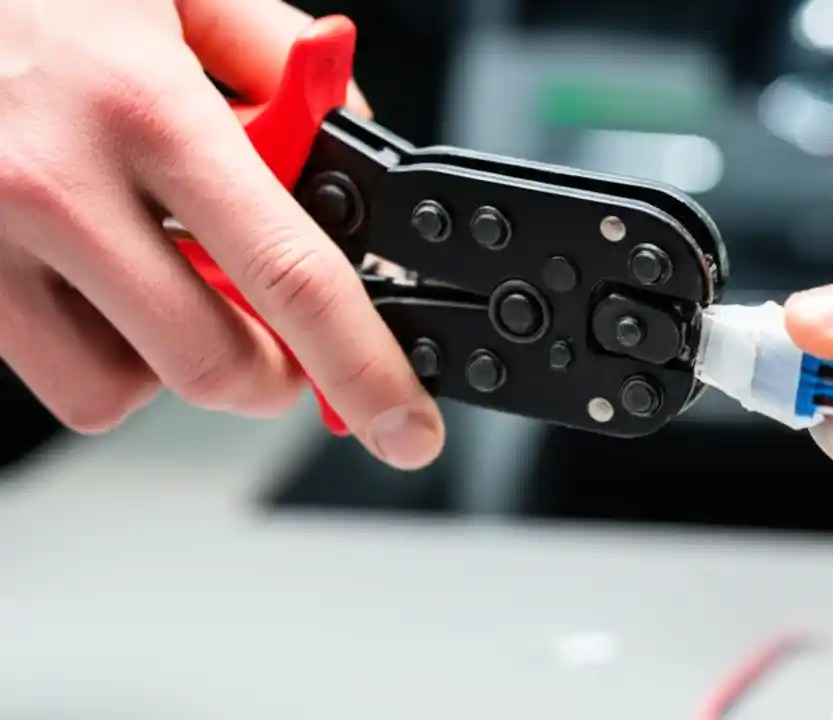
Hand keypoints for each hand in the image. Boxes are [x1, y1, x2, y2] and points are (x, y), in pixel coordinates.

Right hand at [0, 0, 442, 468]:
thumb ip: (278, 60)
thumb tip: (347, 137)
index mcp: (143, 107)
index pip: (292, 276)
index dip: (365, 368)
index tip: (406, 425)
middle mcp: (55, 186)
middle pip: (212, 364)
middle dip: (276, 371)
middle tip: (284, 333)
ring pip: (120, 388)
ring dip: (173, 356)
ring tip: (165, 273)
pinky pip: (49, 369)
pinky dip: (99, 345)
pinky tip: (98, 272)